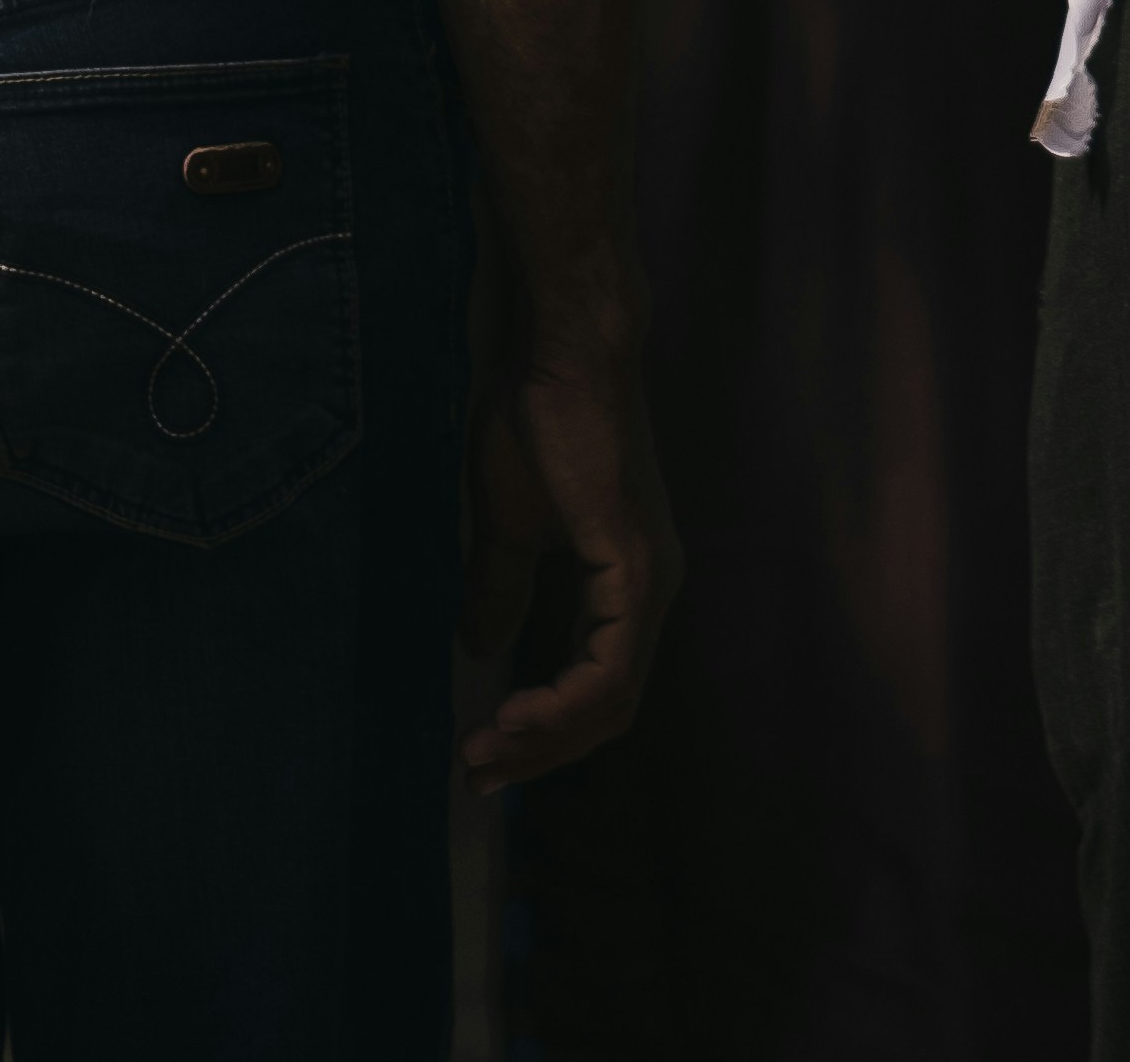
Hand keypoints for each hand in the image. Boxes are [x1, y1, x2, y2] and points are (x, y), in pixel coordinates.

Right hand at [458, 315, 679, 782]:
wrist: (564, 354)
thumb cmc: (538, 421)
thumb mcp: (507, 525)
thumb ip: (502, 587)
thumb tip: (482, 650)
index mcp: (626, 582)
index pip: (598, 689)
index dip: (545, 734)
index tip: (483, 755)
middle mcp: (651, 590)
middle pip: (608, 711)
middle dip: (540, 753)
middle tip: (478, 774)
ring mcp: (650, 580)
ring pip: (611, 701)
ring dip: (546, 738)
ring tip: (486, 751)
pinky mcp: (635, 565)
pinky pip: (611, 667)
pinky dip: (565, 705)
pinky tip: (516, 713)